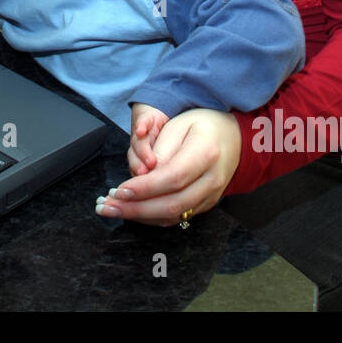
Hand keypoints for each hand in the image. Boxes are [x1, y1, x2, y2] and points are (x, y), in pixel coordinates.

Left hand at [96, 109, 241, 226]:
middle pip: (172, 204)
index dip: (145, 188)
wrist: (235, 137)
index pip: (173, 178)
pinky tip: (131, 211)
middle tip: (106, 206)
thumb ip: (161, 148)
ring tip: (112, 209)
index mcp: (206, 154)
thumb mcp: (180, 124)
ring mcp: (210, 196)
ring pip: (173, 216)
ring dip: (139, 217)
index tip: (119, 190)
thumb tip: (142, 174)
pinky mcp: (204, 204)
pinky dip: (151, 217)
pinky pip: (177, 217)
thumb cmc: (204, 125)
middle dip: (135, 209)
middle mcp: (212, 180)